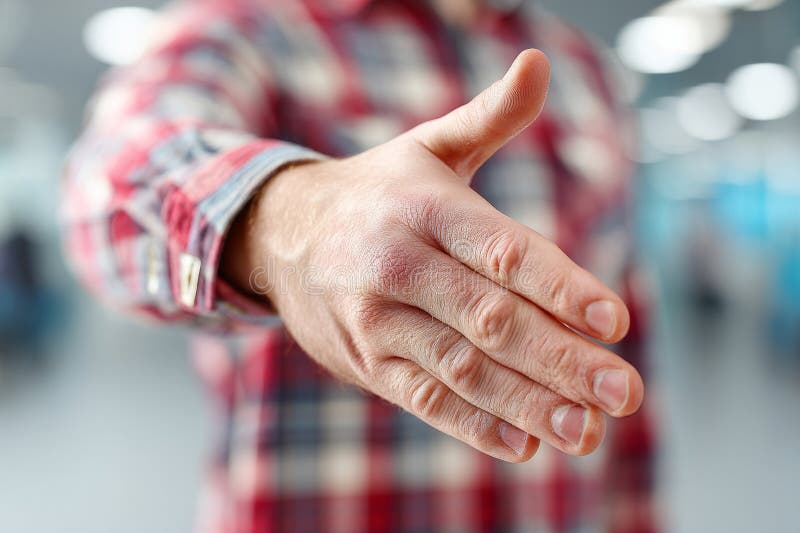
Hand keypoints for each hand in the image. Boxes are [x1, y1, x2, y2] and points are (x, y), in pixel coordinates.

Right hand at [222, 49, 643, 461]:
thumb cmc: (380, 192)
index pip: (504, 252)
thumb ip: (491, 115)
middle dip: (561, 358)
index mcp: (425, 209)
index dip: (561, 286)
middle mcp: (398, 266)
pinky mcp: (366, 362)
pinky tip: (524, 445)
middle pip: (491, 320)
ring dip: (527, 403)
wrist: (283, 234)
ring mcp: (377, 321)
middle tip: (625, 391)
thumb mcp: (429, 148)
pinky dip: (474, 425)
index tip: (614, 321)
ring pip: (461, 368)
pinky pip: (424, 399)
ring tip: (587, 430)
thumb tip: (538, 63)